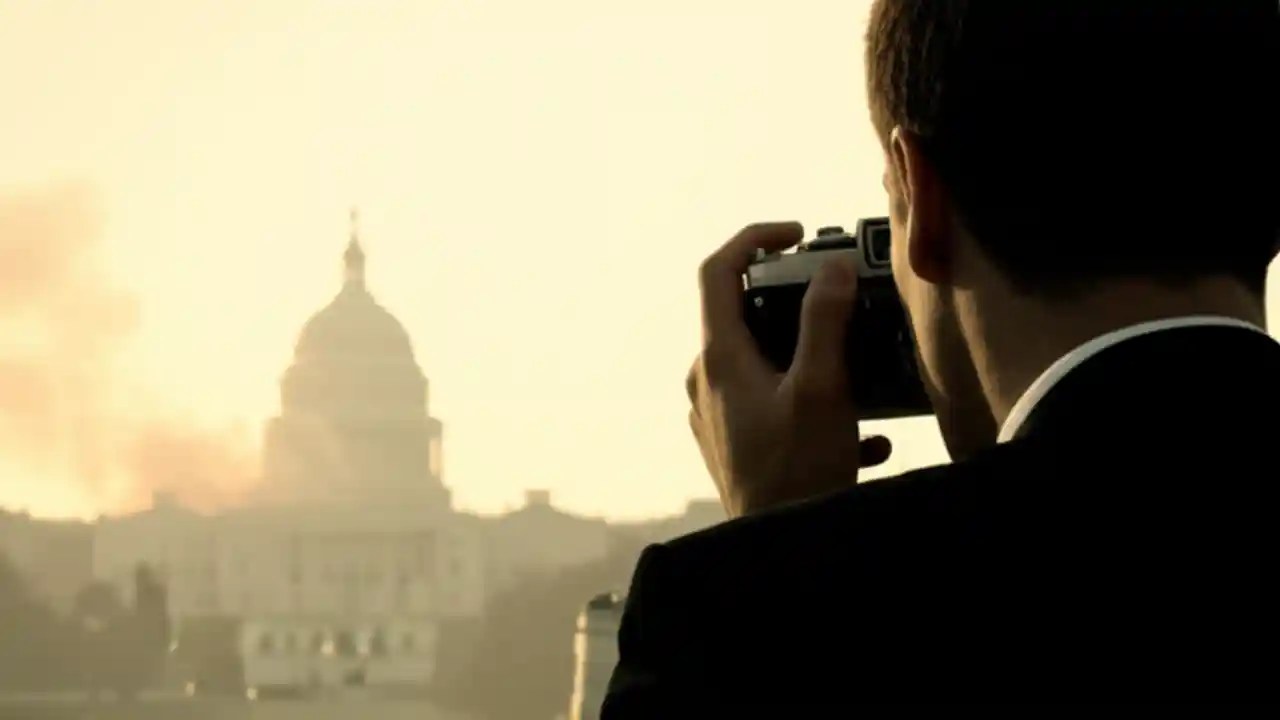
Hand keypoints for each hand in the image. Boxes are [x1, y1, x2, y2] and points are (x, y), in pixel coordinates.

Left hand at [686, 222, 892, 517]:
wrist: (777, 554)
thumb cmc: (795, 472)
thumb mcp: (822, 389)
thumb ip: (825, 322)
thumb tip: (832, 269)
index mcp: (718, 359)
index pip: (717, 272)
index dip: (753, 239)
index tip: (796, 236)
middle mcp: (706, 382)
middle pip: (740, 317)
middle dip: (792, 304)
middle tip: (838, 304)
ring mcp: (715, 417)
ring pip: (761, 364)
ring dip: (808, 360)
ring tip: (857, 378)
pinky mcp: (732, 446)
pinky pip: (771, 407)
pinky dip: (810, 405)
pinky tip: (862, 437)